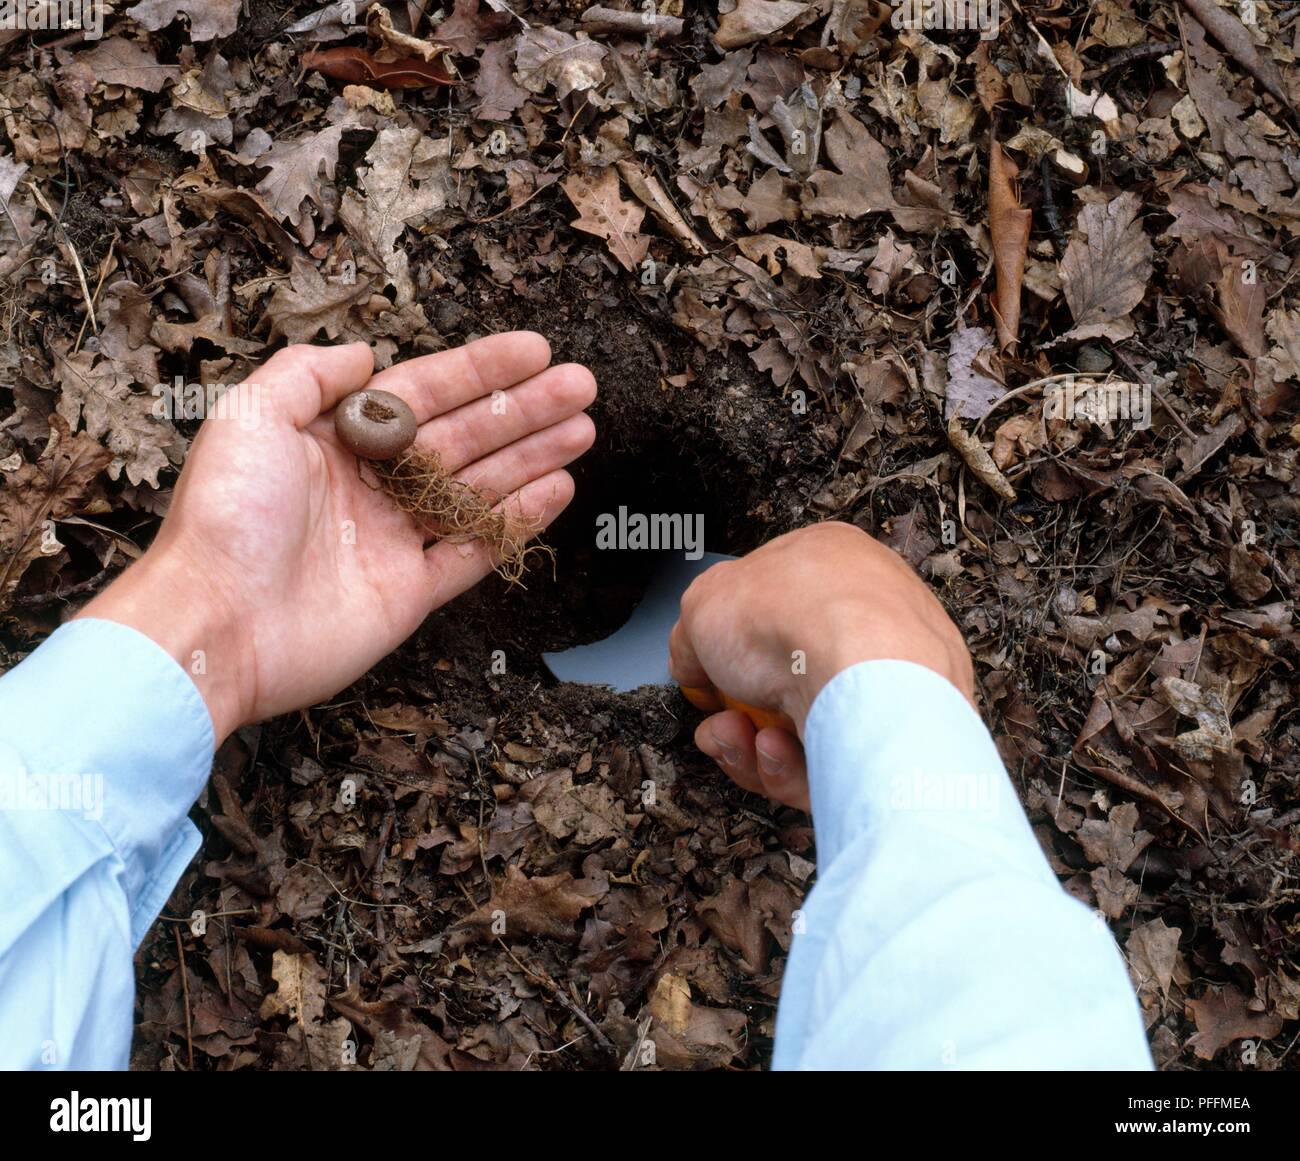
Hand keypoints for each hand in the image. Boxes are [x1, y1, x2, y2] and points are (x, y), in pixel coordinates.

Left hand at [76, 335, 595, 742]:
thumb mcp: (251, 416)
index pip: (426, 392)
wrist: (218, 622)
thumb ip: (309, 374)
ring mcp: (394, 539)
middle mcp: (371, 485)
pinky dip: (517, 521)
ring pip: (480, 487)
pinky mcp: (410, 591)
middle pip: (466, 436)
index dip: (482, 370)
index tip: (533, 350)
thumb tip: (364, 351)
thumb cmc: (226, 517)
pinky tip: (557, 490)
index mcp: (336, 440)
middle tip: (580, 386)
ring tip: (583, 430)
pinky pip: (475, 550)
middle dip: (524, 409)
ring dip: (533, 456)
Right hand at [668, 521, 973, 809]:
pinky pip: (824, 762)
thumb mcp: (704, 602)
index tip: (703, 672)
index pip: (771, 607)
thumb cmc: (800, 615)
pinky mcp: (887, 741)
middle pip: (781, 679)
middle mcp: (864, 621)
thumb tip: (690, 662)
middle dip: (737, 709)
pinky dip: (788, 765)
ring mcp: (880, 683)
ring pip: (798, 728)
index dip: (730, 644)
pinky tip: (777, 749)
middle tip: (720, 717)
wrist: (861, 672)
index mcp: (829, 564)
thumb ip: (690, 633)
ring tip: (738, 736)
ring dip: (752, 743)